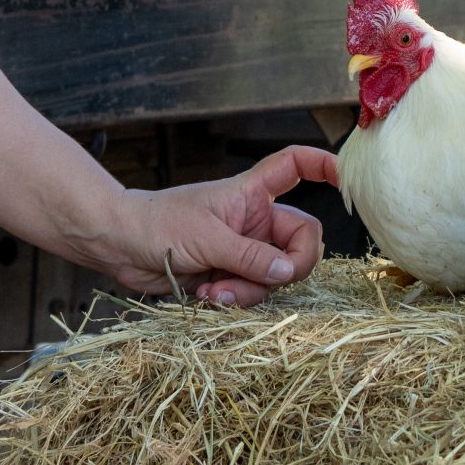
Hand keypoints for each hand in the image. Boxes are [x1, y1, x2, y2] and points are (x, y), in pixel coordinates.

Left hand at [93, 144, 329, 308]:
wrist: (119, 247)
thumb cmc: (158, 224)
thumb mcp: (207, 239)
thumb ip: (250, 257)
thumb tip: (290, 271)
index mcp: (251, 193)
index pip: (294, 166)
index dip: (323, 165)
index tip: (345, 178)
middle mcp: (255, 220)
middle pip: (301, 242)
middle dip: (286, 268)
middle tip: (267, 280)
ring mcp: (244, 249)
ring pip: (276, 276)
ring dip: (251, 290)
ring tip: (214, 290)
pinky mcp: (231, 275)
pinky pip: (254, 292)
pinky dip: (235, 299)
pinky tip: (207, 295)